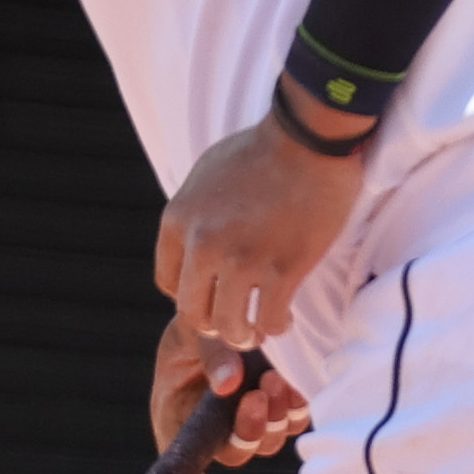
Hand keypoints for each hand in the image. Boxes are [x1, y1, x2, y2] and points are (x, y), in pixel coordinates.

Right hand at [152, 321, 310, 473]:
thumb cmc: (198, 325)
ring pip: (267, 440)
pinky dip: (294, 409)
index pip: (182, 461)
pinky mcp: (276, 406)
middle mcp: (213, 428)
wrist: (226, 306)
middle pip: (235, 453)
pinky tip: (291, 387)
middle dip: (249, 430)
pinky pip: (291, 420)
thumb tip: (230, 384)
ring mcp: (246, 419)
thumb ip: (212, 356)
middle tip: (258, 394)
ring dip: (274, 418)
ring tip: (274, 380)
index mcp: (177, 416)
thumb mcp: (194, 332)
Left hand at [155, 81, 370, 350]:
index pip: (167, 283)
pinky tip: (284, 317)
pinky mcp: (281, 269)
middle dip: (213, 324)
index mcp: (178, 220)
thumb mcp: (204, 176)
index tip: (211, 296)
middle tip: (234, 322)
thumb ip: (192, 215)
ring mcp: (242, 260)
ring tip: (258, 329)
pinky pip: (269, 320)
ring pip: (229, 326)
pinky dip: (276, 326)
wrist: (307, 140)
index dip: (190, 296)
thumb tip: (191, 242)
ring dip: (244, 334)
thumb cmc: (260, 152)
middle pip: (193, 313)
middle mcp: (203, 245)